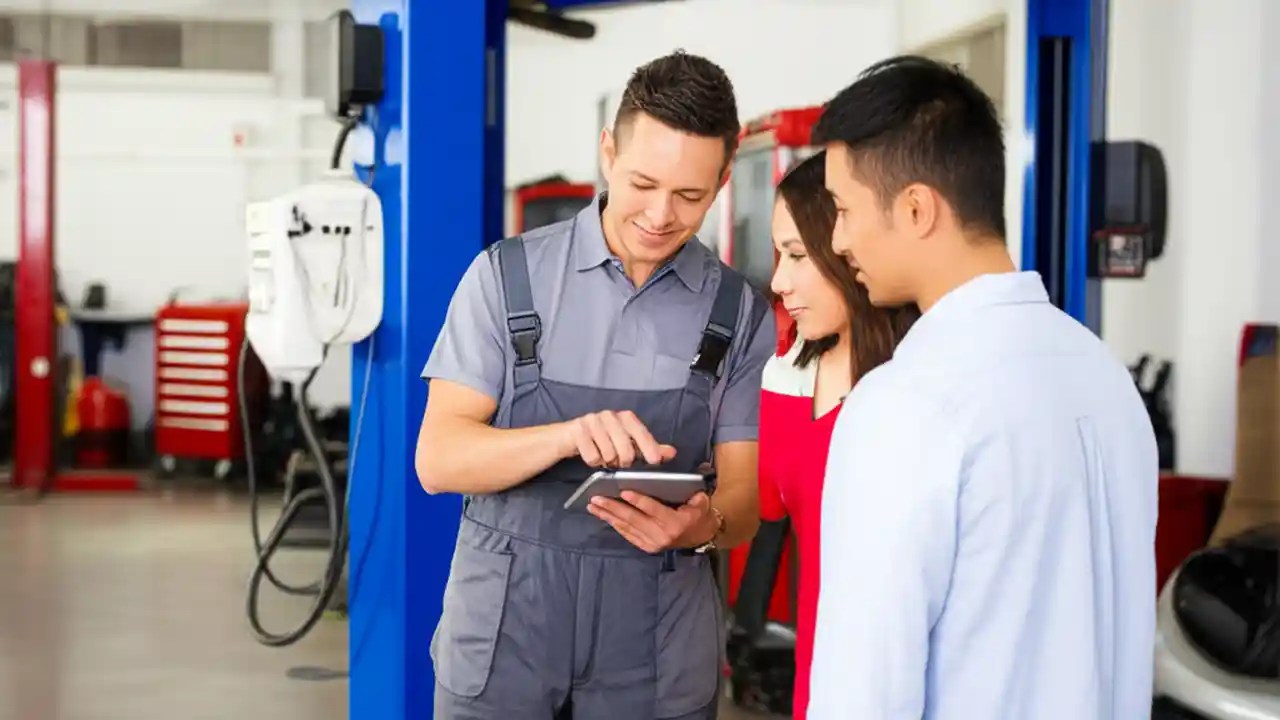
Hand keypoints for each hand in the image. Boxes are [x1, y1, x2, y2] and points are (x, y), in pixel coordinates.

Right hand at [560, 410, 676, 467]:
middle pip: (626, 449)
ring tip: (604, 457)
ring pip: (608, 455)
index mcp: (626, 417)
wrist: (569, 436)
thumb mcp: (628, 443)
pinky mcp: (578, 430)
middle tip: (618, 462)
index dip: (649, 448)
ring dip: (607, 462)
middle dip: (624, 461)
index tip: (654, 461)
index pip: (641, 433)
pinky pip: (592, 457)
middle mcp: (610, 415)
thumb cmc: (602, 440)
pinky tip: (591, 455)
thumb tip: (671, 453)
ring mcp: (593, 421)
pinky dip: (593, 462)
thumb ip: (649, 448)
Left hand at [588, 491, 715, 553]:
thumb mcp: (700, 502)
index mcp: (676, 523)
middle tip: (597, 498)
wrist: (701, 537)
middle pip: (634, 519)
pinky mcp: (646, 547)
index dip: (639, 501)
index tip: (624, 492)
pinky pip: (627, 534)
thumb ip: (691, 492)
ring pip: (626, 527)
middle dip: (613, 508)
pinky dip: (615, 524)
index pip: (654, 510)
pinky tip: (603, 515)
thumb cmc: (699, 514)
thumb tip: (679, 480)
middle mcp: (662, 535)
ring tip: (593, 506)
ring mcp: (653, 543)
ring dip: (608, 516)